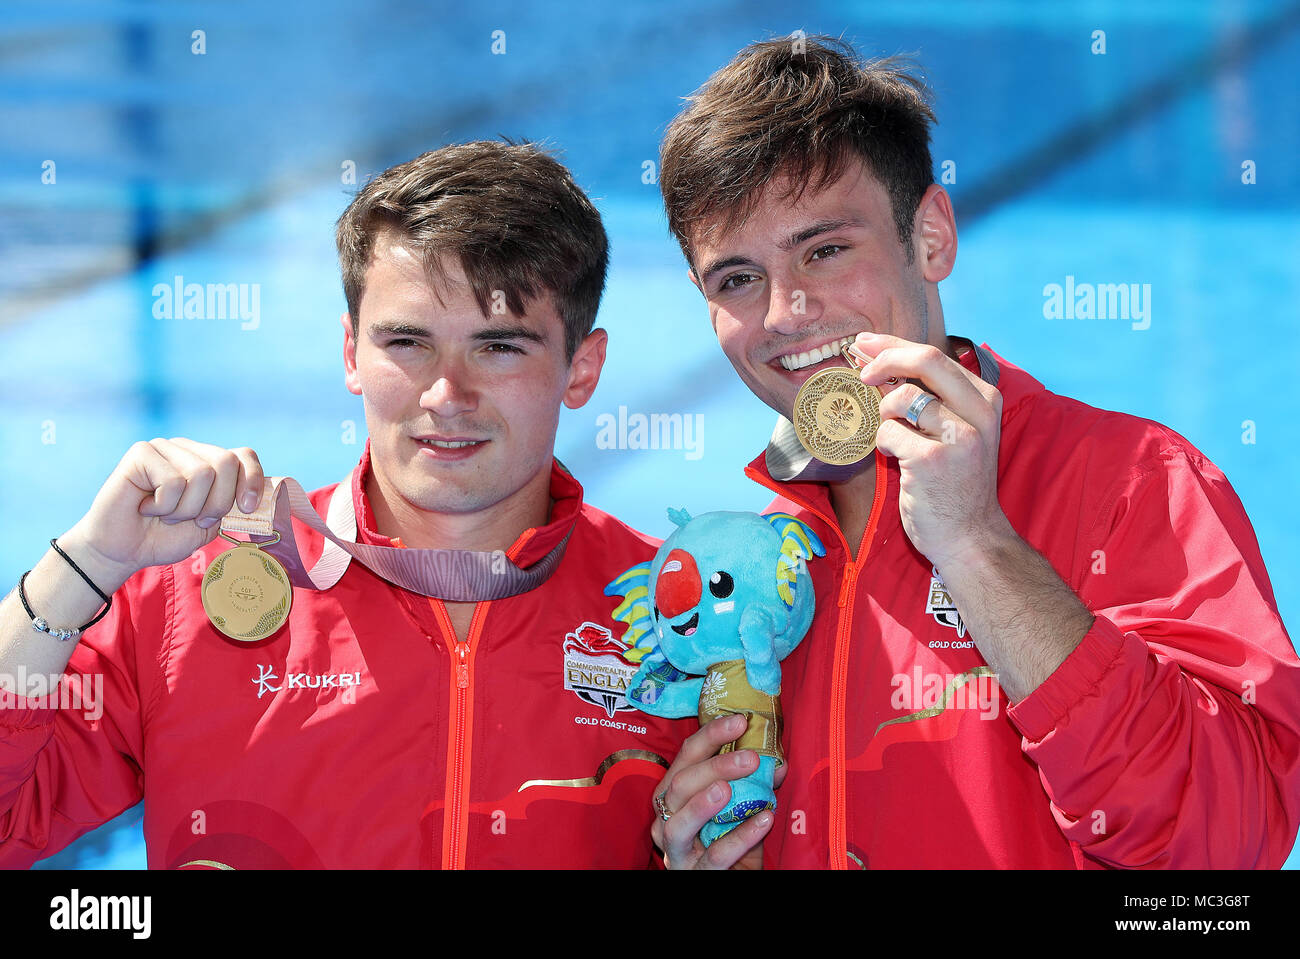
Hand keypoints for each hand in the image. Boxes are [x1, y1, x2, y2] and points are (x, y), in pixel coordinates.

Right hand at [61, 438, 264, 591]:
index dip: (252, 479)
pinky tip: (147, 507)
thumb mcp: (210, 524)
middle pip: (226, 462)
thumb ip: (232, 505)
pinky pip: (173, 480)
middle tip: (195, 519)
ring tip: (165, 514)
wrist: (124, 551)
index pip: (243, 455)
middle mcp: (189, 450)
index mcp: (209, 462)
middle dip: (217, 502)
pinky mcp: (141, 453)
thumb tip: (261, 495)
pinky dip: (164, 505)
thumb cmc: (166, 536)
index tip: (247, 509)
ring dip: (186, 508)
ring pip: (201, 473)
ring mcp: (165, 448)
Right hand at [651, 714, 786, 868]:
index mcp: (673, 795)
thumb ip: (754, 787)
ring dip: (704, 803)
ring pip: (680, 823)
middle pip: (680, 785)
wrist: (729, 881)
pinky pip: (714, 856)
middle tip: (750, 758)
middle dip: (714, 767)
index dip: (711, 735)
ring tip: (730, 789)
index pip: (686, 756)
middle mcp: (666, 819)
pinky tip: (763, 821)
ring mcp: (676, 851)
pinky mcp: (694, 874)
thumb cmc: (728, 842)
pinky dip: (740, 837)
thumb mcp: (740, 810)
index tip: (741, 721)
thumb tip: (777, 764)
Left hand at [855, 332, 1015, 567]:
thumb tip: (880, 362)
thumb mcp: (957, 432)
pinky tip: (896, 458)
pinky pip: (888, 432)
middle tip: (861, 371)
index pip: (936, 355)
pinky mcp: (932, 459)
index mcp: (984, 400)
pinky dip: (883, 443)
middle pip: (925, 360)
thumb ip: (930, 398)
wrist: (970, 537)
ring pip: (902, 397)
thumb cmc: (955, 485)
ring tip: (894, 438)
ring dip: (884, 414)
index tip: (866, 344)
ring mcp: (958, 435)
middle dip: (885, 357)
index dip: (894, 345)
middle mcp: (978, 412)